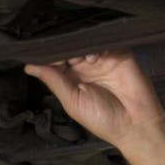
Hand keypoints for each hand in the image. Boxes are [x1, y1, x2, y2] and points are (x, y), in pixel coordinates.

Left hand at [24, 50, 164, 152]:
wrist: (135, 124)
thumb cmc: (104, 120)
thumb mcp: (72, 102)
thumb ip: (53, 81)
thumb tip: (29, 67)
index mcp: (72, 80)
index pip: (55, 60)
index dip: (49, 57)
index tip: (44, 57)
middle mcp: (86, 68)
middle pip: (68, 48)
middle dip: (64, 50)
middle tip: (65, 58)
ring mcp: (101, 59)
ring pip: (84, 42)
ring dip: (79, 47)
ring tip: (80, 60)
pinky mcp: (118, 53)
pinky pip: (104, 40)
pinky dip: (95, 45)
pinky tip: (94, 58)